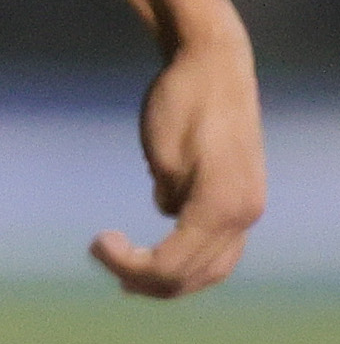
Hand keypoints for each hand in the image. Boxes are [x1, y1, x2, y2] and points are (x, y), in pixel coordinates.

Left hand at [93, 26, 267, 297]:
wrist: (216, 62)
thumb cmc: (183, 98)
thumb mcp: (163, 147)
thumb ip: (168, 190)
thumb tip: (167, 213)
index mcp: (222, 205)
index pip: (174, 262)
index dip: (132, 264)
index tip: (95, 243)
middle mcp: (244, 214)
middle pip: (197, 273)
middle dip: (151, 281)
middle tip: (109, 271)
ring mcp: (248, 207)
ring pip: (215, 266)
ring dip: (175, 279)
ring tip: (133, 281)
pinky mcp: (243, 196)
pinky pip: (220, 245)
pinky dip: (191, 257)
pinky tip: (162, 253)